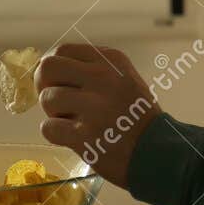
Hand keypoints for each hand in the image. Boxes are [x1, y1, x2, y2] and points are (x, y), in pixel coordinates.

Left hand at [34, 43, 162, 187]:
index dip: (51, 67)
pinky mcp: (85, 135)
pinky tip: (72, 137)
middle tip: (54, 100)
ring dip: (54, 113)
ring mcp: (94, 107)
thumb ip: (92, 70)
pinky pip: (48, 127)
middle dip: (43, 85)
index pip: (63, 50)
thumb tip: (48, 68)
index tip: (54, 81)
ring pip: (47, 99)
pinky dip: (55, 134)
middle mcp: (102, 78)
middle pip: (48, 68)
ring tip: (73, 122)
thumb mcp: (124, 79)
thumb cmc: (138, 117)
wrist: (160, 153)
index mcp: (111, 61)